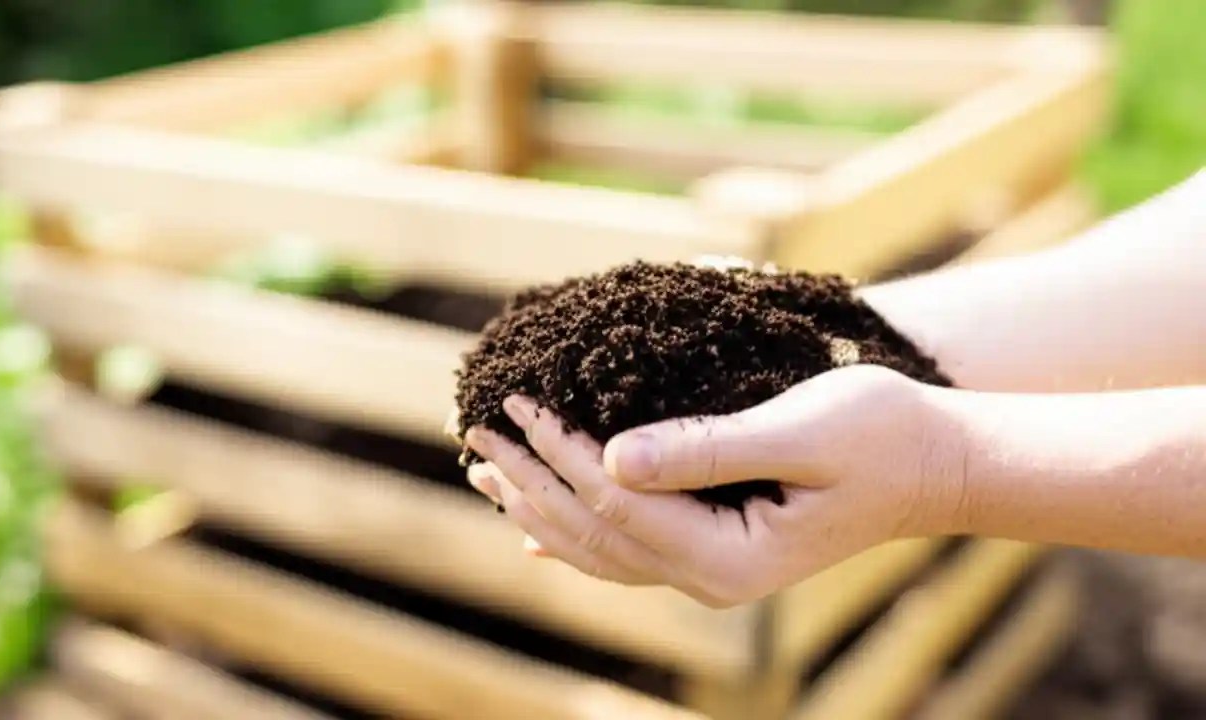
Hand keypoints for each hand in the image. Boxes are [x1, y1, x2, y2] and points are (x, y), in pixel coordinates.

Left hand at [461, 364, 964, 607]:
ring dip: (540, 506)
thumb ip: (705, 447)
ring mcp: (713, 571)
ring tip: (486, 473)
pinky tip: (536, 531)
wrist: (936, 465)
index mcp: (732, 556)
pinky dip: (576, 532)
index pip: (619, 503)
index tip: (516, 403)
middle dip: (530, 479)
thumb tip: (609, 457)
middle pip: (595, 532)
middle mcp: (713, 578)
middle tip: (473, 431)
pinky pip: (628, 548)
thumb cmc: (882, 434)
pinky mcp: (716, 549)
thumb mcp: (800, 431)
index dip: (560, 451)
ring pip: (603, 547)